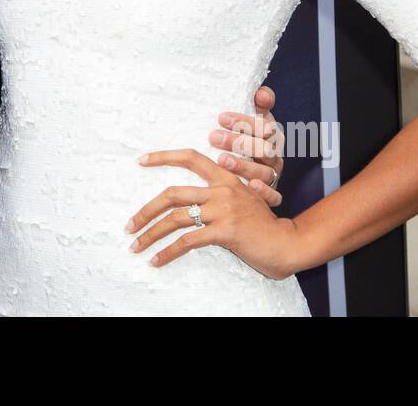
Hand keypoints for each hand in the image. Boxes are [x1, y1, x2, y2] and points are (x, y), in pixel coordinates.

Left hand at [126, 148, 305, 279]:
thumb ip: (218, 196)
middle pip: (172, 193)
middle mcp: (222, 189)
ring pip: (175, 219)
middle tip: (129, 224)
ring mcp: (224, 209)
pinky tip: (157, 260)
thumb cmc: (262, 225)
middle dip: (145, 210)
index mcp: (225, 178)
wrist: (288, 243)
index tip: (140, 160)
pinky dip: (168, 252)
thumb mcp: (243, 200)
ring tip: (136, 246)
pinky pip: (188, 241)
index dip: (163, 157)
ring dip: (150, 234)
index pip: (191, 157)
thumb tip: (187, 205)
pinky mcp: (225, 231)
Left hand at [211, 85, 284, 206]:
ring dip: (244, 166)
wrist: (251, 170)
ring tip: (222, 160)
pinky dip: (266, 193)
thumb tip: (261, 94)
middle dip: (239, 142)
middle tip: (214, 137)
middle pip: (263, 148)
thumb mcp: (252, 119)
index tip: (221, 117)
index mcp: (271, 135)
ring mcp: (273, 175)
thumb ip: (260, 102)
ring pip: (265, 172)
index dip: (244, 122)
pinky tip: (252, 187)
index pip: (263, 126)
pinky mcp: (271, 195)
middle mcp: (274, 155)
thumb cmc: (247, 139)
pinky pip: (274, 196)